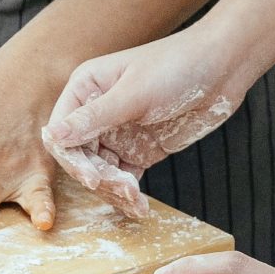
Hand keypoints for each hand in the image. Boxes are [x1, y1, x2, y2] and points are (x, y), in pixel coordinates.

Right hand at [41, 26, 244, 218]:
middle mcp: (96, 112)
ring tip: (135, 201)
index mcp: (85, 88)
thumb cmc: (177, 66)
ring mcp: (117, 132)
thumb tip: (52, 136)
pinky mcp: (138, 149)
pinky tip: (138, 207)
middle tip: (124, 190)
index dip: (73, 159)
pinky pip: (123, 178)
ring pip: (101, 172)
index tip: (93, 178)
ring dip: (114, 191)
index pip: (62, 132)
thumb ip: (94, 118)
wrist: (223, 68)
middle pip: (80, 158)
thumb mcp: (134, 93)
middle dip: (99, 178)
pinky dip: (128, 194)